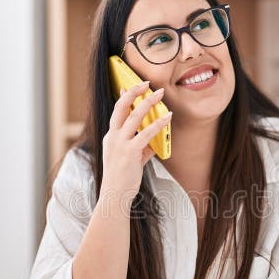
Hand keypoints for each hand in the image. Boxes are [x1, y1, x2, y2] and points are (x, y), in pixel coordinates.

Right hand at [101, 80, 171, 200]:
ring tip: (160, 94)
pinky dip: (159, 123)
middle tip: (147, 83)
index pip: (116, 111)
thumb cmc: (122, 178)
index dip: (124, 97)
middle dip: (135, 92)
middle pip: (122, 106)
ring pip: (135, 115)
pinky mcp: (130, 152)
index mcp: (111, 137)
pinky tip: (168, 116)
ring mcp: (120, 143)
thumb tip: (153, 143)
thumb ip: (140, 148)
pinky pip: (146, 133)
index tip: (130, 86)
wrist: (114, 195)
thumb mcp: (129, 159)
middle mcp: (113, 136)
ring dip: (149, 102)